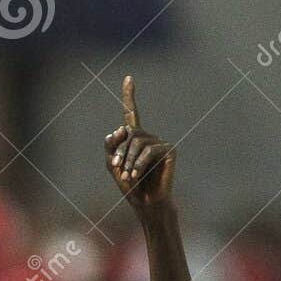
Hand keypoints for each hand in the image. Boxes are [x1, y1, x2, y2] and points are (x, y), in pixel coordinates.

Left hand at [104, 77, 174, 206]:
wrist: (145, 203)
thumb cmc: (130, 186)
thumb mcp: (112, 166)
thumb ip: (111, 146)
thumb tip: (120, 128)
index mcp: (135, 138)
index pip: (131, 113)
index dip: (129, 96)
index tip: (128, 77)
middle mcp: (148, 137)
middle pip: (130, 133)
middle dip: (120, 151)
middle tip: (116, 169)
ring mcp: (160, 143)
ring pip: (138, 141)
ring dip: (128, 159)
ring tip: (127, 176)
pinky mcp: (169, 150)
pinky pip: (149, 151)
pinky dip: (139, 163)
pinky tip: (135, 175)